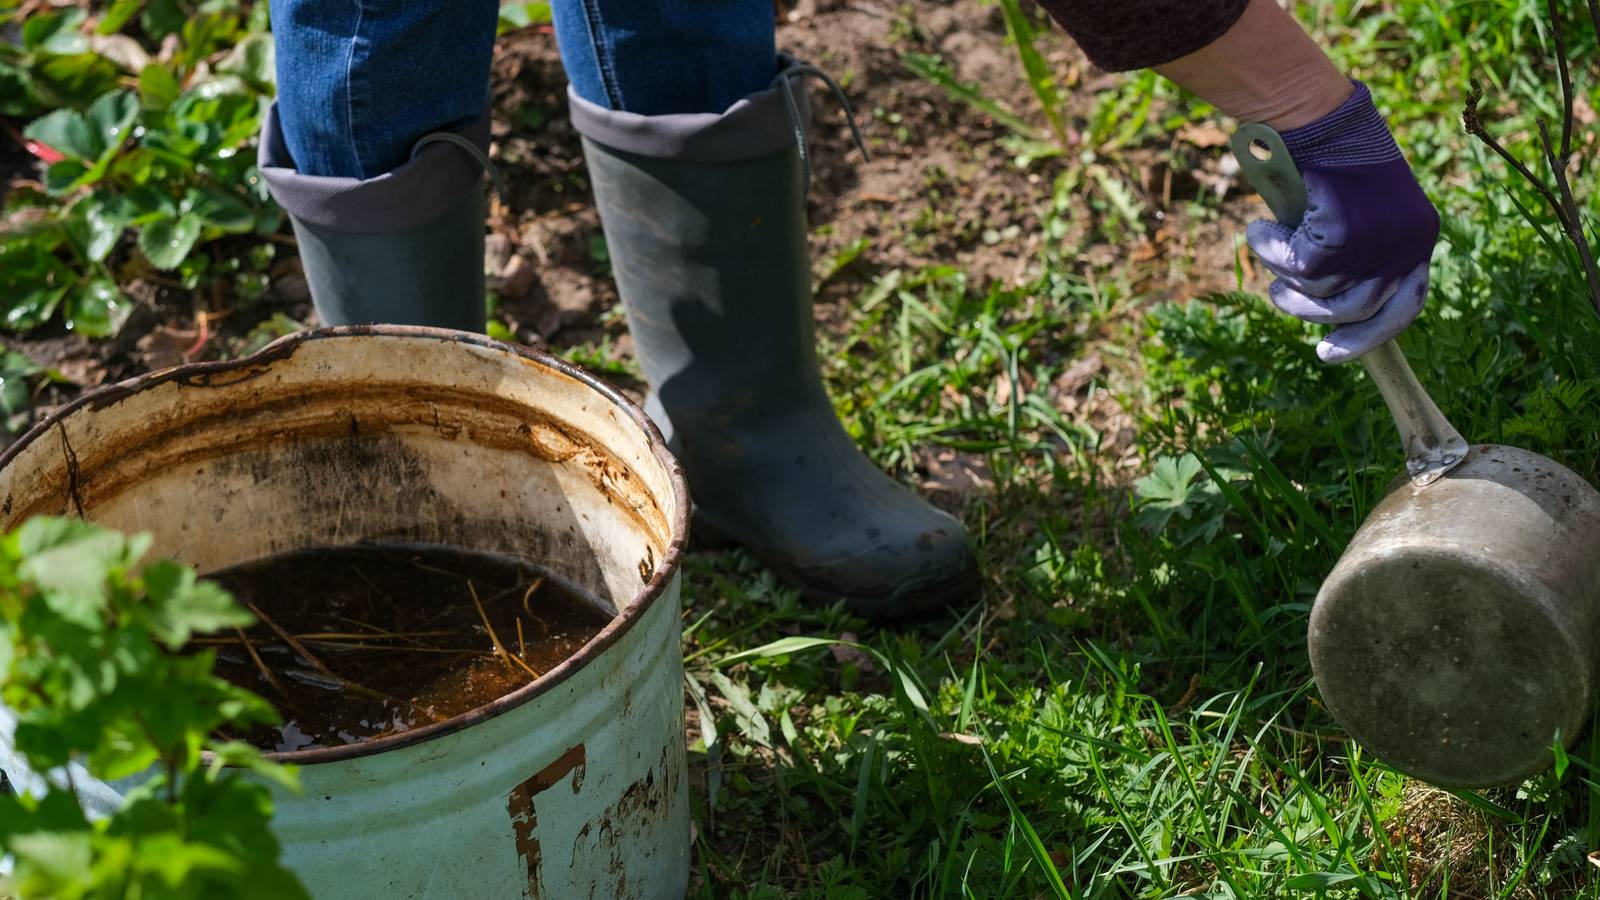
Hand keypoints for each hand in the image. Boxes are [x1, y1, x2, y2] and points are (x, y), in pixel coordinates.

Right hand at [1245, 82, 1439, 363]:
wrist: (1322, 116)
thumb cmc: (1334, 156)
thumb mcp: (1360, 210)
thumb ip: (1357, 253)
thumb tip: (1328, 303)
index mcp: (1419, 238)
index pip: (1406, 306)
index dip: (1366, 337)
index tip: (1328, 352)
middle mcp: (1408, 244)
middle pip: (1358, 310)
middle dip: (1311, 313)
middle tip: (1281, 297)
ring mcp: (1378, 243)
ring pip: (1320, 291)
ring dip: (1284, 275)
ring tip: (1267, 247)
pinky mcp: (1343, 235)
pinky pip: (1297, 266)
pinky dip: (1271, 250)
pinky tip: (1260, 228)